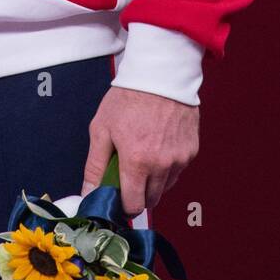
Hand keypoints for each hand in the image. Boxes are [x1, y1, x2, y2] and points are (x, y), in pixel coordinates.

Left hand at [80, 86, 198, 216]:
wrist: (159, 74)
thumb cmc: (128, 97)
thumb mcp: (101, 129)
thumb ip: (94, 165)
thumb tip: (88, 193)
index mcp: (137, 162)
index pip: (133, 205)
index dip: (123, 205)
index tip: (117, 198)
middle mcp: (162, 165)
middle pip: (151, 200)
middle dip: (138, 194)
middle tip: (128, 175)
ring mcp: (179, 159)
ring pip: (165, 187)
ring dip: (153, 181)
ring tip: (143, 155)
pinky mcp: (191, 151)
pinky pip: (178, 170)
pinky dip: (167, 166)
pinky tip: (158, 147)